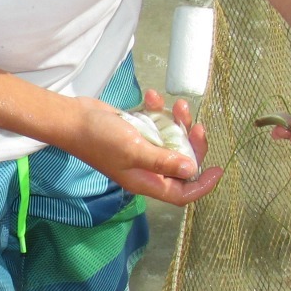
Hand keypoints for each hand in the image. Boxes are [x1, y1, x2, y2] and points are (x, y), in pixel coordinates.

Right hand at [66, 92, 223, 205]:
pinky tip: (152, 97)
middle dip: (193, 145)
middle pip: (181, 165)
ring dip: (178, 123)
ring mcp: (141, 150)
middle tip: (197, 126)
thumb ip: (164, 161)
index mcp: (146, 181)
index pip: (182, 193)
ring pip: (171, 141)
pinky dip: (158, 111)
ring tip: (179, 106)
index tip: (218, 169)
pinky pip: (156, 125)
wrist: (72, 119)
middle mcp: (146, 169)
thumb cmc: (99, 138)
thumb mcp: (134, 149)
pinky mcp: (136, 133)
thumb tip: (191, 170)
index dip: (202, 185)